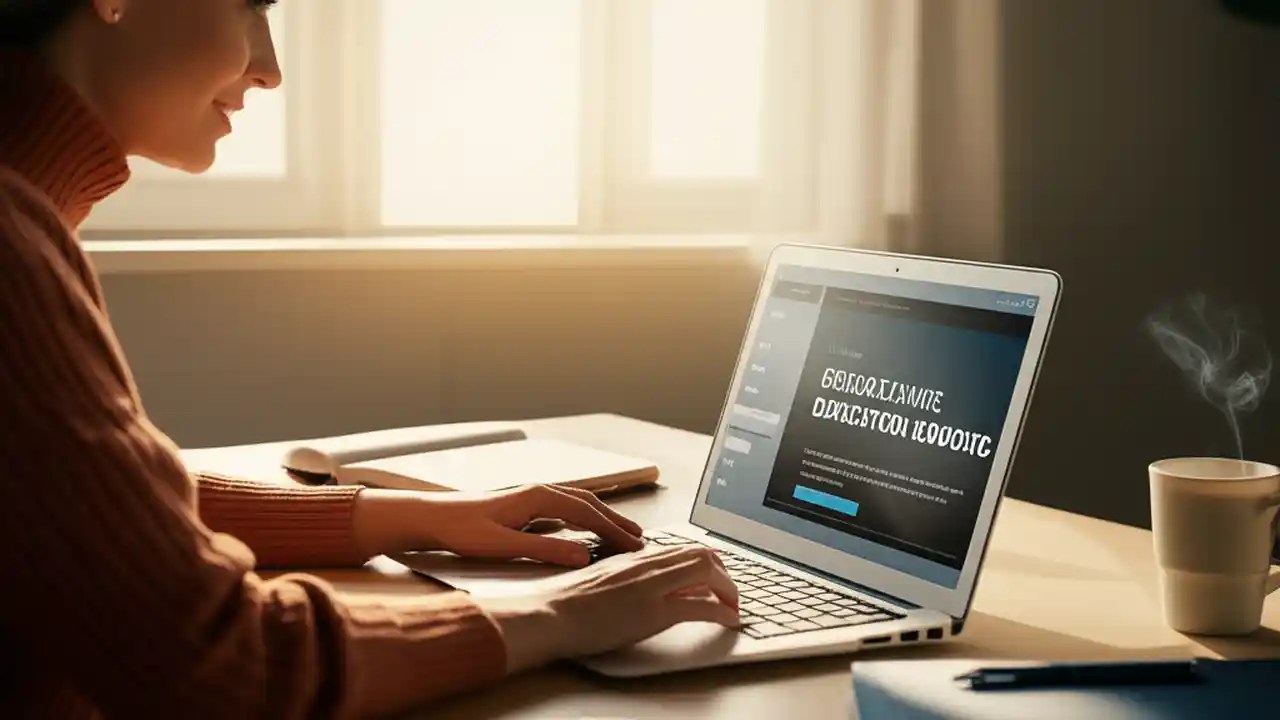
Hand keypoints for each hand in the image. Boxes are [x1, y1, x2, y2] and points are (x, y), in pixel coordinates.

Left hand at [351, 485, 644, 565]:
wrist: (431, 517)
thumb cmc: (461, 531)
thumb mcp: (502, 545)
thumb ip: (544, 550)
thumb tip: (584, 555)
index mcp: (538, 497)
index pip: (587, 513)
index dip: (613, 529)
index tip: (634, 546)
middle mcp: (539, 491)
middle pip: (588, 503)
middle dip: (615, 520)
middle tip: (640, 540)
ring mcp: (532, 496)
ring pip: (578, 503)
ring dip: (602, 516)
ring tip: (623, 532)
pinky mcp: (525, 505)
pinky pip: (565, 508)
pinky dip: (585, 517)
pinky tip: (587, 529)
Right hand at [480, 545, 740, 672]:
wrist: (550, 616)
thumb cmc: (567, 604)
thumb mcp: (602, 580)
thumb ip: (627, 577)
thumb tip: (645, 586)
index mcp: (635, 557)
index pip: (683, 548)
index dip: (707, 562)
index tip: (714, 577)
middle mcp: (647, 565)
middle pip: (702, 554)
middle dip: (725, 575)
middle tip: (730, 594)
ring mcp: (652, 586)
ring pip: (707, 573)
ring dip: (729, 592)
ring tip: (734, 608)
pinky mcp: (654, 612)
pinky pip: (701, 607)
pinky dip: (722, 613)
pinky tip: (729, 622)